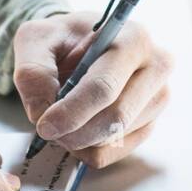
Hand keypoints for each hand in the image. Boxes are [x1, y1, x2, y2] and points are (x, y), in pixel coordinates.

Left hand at [12, 12, 172, 167]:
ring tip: (61, 122)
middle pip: (116, 117)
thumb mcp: (36, 39)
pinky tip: (77, 130)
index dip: (72, 112)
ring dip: (80, 141)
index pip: (104, 87)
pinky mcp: (151, 121)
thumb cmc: (63, 39)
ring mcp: (159, 97)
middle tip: (47, 130)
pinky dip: (90, 149)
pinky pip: (118, 151)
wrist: (82, 45)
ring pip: (117, 137)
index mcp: (132, 39)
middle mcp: (156, 67)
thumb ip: (32, 71)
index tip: (45, 126)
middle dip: (75, 132)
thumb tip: (41, 110)